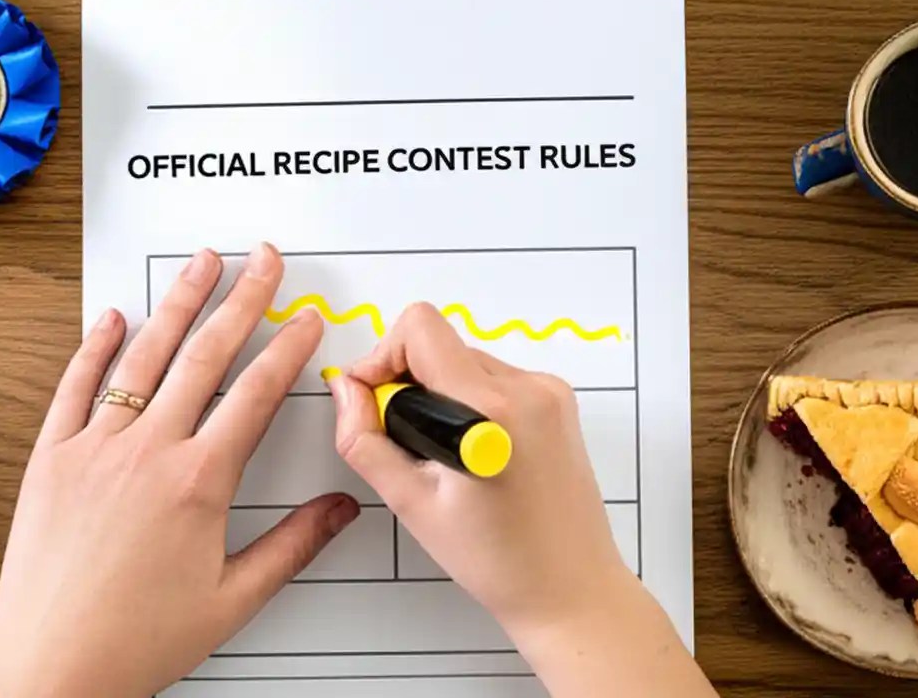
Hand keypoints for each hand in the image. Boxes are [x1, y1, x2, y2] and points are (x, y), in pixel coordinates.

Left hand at [0, 244, 357, 697]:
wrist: (53, 667)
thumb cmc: (137, 639)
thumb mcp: (235, 598)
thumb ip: (293, 545)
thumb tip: (339, 510)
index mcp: (198, 482)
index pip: (256, 393)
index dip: (288, 348)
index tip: (304, 319)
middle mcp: (146, 453)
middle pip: (205, 355)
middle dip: (241, 299)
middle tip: (261, 261)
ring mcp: (94, 449)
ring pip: (143, 357)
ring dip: (176, 304)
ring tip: (199, 265)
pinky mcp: (50, 460)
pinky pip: (74, 389)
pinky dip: (92, 348)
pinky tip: (110, 317)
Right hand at [325, 304, 716, 696]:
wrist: (571, 589)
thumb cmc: (501, 561)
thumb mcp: (412, 504)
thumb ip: (365, 439)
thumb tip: (346, 390)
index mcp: (492, 408)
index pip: (420, 328)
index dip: (382, 356)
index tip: (375, 400)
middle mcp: (529, 387)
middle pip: (441, 345)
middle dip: (411, 384)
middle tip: (412, 446)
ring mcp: (550, 391)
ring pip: (467, 361)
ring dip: (442, 395)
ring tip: (447, 458)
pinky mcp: (559, 401)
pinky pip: (496, 378)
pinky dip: (472, 403)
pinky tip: (476, 454)